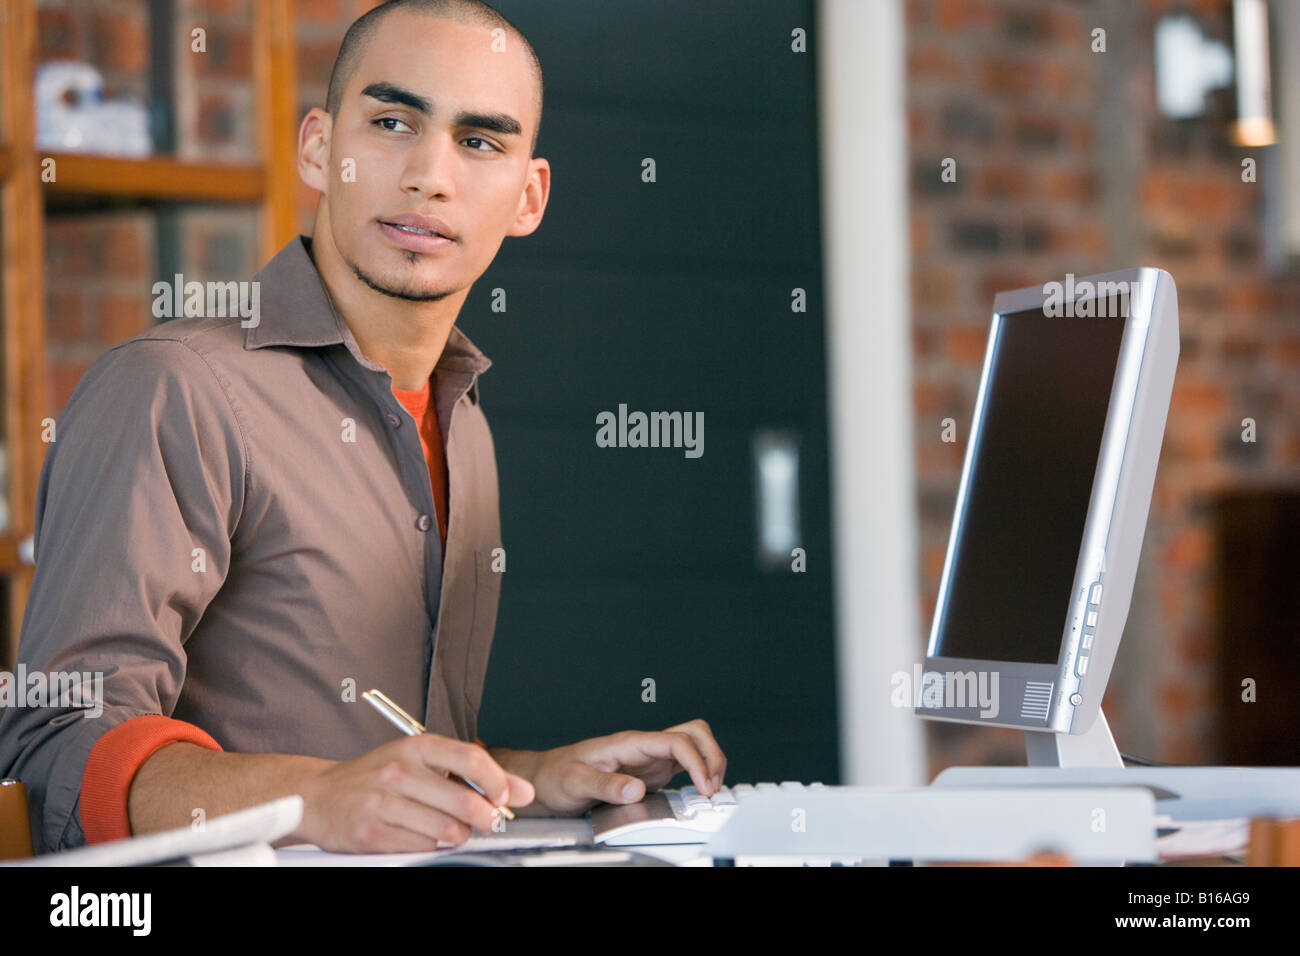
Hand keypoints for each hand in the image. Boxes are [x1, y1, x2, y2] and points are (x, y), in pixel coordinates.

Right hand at [294, 734, 534, 852]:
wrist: (320, 795)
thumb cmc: (378, 777)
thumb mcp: (420, 762)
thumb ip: (470, 773)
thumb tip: (522, 790)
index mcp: (416, 747)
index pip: (471, 759)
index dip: (498, 782)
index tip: (506, 796)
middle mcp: (399, 770)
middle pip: (464, 801)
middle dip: (485, 818)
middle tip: (486, 821)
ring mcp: (382, 802)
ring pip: (446, 830)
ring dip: (458, 835)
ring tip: (450, 829)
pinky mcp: (369, 832)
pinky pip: (421, 847)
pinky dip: (430, 846)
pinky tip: (423, 836)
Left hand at [516, 719, 725, 816]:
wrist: (547, 779)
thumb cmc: (557, 776)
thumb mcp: (575, 783)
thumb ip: (606, 786)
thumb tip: (636, 790)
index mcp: (628, 743)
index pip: (675, 741)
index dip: (696, 761)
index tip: (703, 785)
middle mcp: (643, 747)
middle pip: (693, 733)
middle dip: (712, 755)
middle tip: (712, 786)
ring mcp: (649, 759)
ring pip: (693, 745)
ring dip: (709, 762)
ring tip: (710, 789)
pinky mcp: (650, 772)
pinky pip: (685, 764)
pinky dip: (699, 773)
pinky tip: (697, 791)